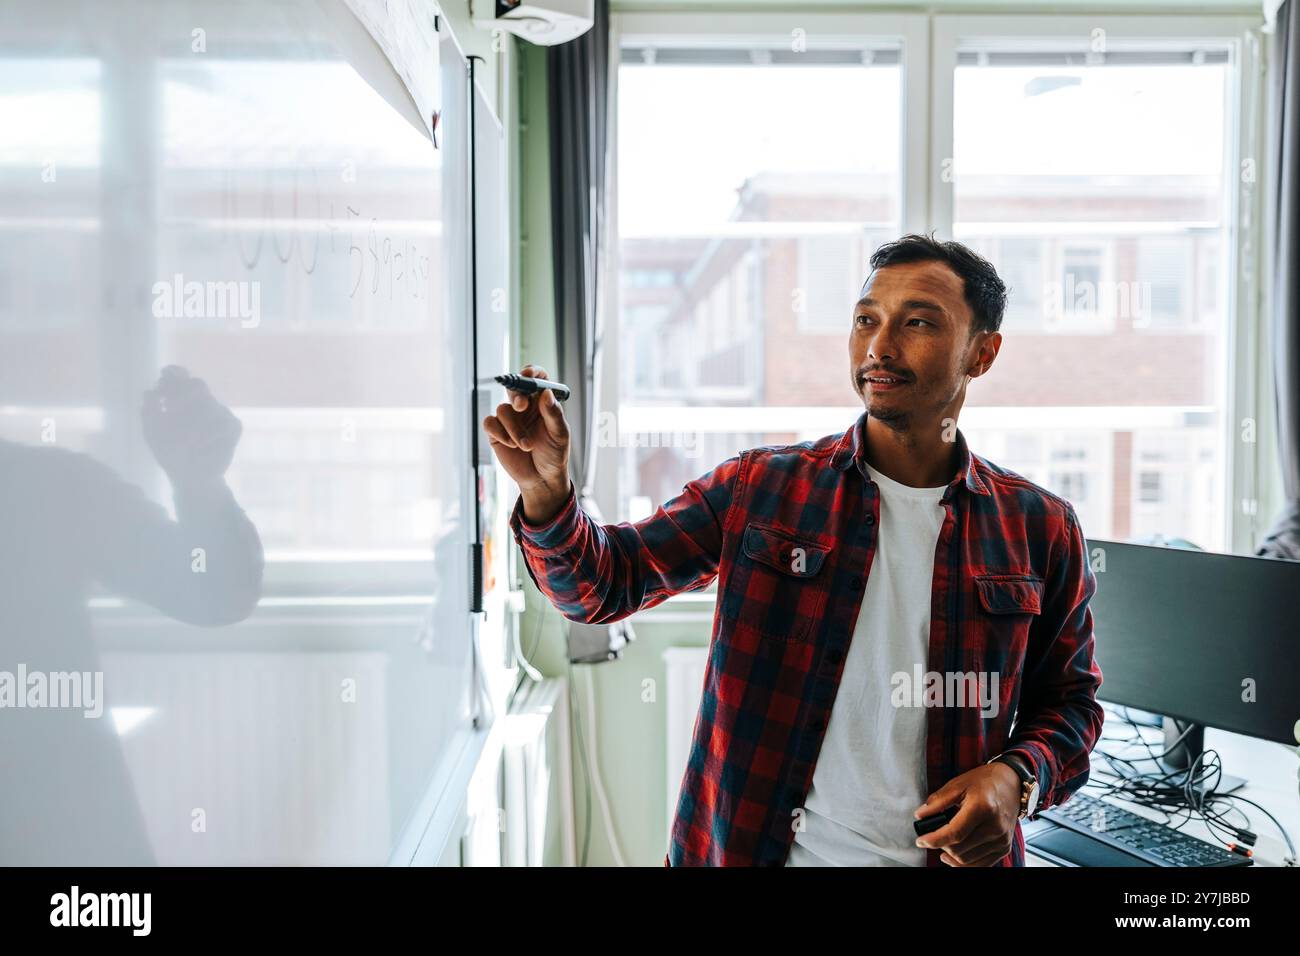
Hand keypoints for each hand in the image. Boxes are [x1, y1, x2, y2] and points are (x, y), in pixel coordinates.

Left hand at [141, 366, 241, 485]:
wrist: (191, 479)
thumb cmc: (170, 454)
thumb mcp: (152, 434)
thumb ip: (149, 413)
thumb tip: (148, 393)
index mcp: (180, 399)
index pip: (178, 376)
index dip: (174, 375)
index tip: (164, 381)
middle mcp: (201, 401)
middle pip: (197, 384)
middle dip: (182, 396)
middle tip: (170, 409)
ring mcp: (219, 412)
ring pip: (209, 404)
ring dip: (193, 423)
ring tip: (184, 441)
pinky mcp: (232, 426)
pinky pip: (223, 422)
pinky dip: (209, 435)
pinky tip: (201, 446)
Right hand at [482, 364, 570, 520]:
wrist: (542, 479)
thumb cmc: (554, 454)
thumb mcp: (560, 435)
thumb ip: (554, 414)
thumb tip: (546, 393)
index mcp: (542, 402)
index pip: (536, 378)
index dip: (531, 372)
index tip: (528, 374)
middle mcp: (525, 407)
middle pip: (514, 387)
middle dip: (516, 394)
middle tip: (521, 406)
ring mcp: (510, 419)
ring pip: (503, 409)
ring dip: (514, 428)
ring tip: (526, 445)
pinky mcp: (497, 432)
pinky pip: (490, 423)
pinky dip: (500, 433)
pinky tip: (511, 445)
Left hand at [912, 762, 1022, 865]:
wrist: (1011, 783)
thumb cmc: (984, 782)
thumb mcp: (958, 784)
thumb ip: (938, 801)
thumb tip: (920, 816)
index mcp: (983, 808)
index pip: (955, 833)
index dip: (934, 840)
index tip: (920, 840)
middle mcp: (995, 826)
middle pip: (960, 849)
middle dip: (940, 846)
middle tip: (931, 837)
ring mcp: (1002, 839)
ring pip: (968, 860)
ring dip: (950, 856)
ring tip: (942, 845)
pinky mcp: (1005, 847)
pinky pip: (981, 865)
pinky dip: (964, 864)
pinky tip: (953, 856)